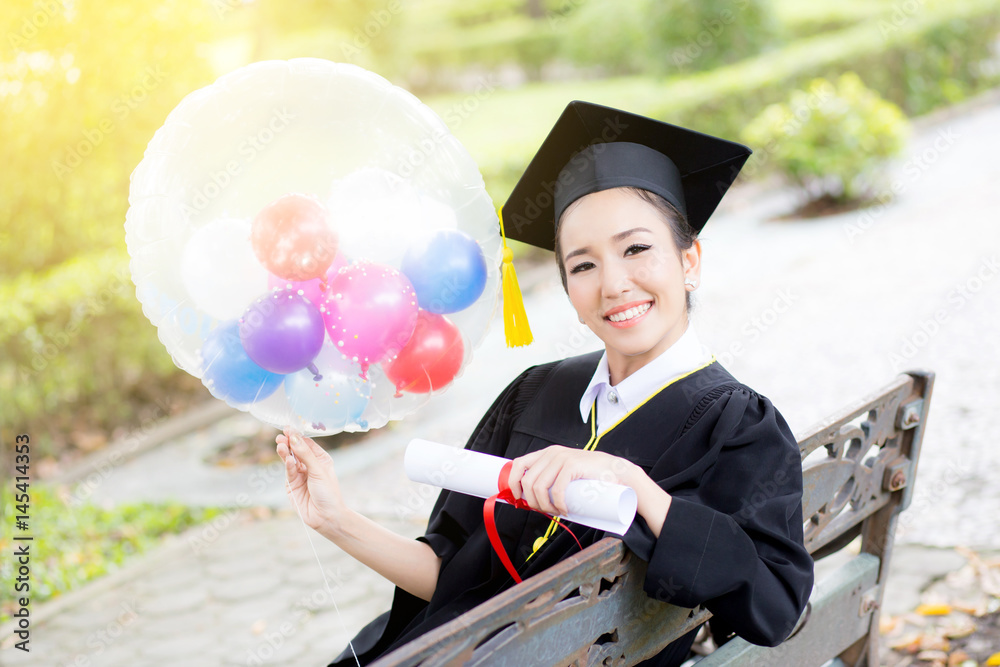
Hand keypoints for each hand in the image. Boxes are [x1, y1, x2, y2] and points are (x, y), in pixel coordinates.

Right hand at [276, 429, 347, 534]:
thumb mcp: (319, 470)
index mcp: (321, 459)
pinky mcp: (291, 485)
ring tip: (281, 444)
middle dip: (289, 442)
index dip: (297, 436)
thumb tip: (294, 438)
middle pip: (296, 450)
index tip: (289, 428)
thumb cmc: (328, 493)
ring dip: (285, 452)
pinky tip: (288, 459)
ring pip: (289, 459)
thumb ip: (305, 454)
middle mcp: (309, 465)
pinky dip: (287, 465)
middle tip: (281, 435)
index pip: (307, 443)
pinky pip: (288, 472)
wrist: (326, 517)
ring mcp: (299, 475)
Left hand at [506, 445, 640, 516]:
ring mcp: (562, 458)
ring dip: (545, 506)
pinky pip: (556, 489)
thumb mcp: (565, 473)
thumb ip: (550, 479)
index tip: (519, 500)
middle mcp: (551, 453)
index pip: (518, 464)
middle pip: (528, 481)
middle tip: (546, 511)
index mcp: (546, 454)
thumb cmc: (590, 478)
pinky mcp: (572, 465)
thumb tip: (529, 500)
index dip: (513, 484)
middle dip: (532, 502)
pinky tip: (564, 510)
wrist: (617, 472)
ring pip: (539, 487)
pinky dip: (558, 504)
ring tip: (557, 512)